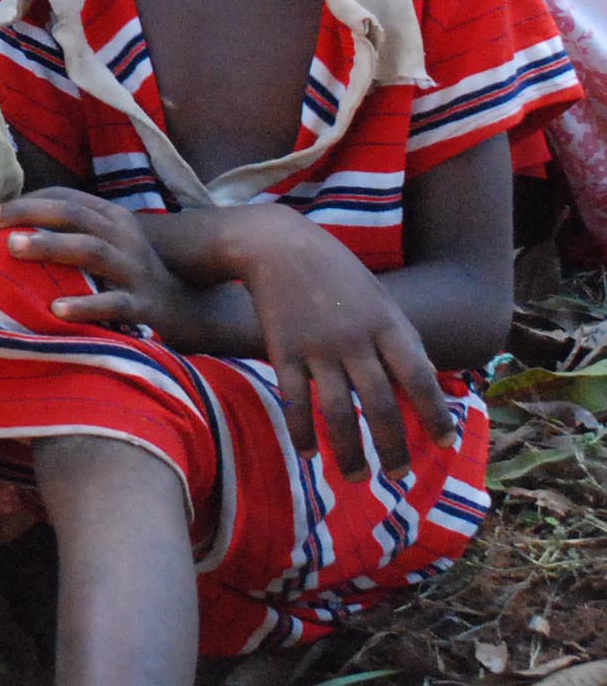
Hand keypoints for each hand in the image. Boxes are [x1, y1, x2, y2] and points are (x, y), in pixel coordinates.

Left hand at [0, 190, 214, 342]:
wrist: (187, 307)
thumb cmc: (128, 273)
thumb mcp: (106, 243)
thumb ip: (69, 231)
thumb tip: (10, 229)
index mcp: (111, 218)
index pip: (67, 198)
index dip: (29, 201)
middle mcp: (123, 237)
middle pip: (74, 214)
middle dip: (31, 213)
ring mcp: (133, 269)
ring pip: (91, 249)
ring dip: (50, 246)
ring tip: (14, 248)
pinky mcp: (143, 304)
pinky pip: (113, 303)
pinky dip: (85, 304)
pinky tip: (56, 309)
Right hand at [224, 204, 455, 480]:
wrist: (278, 245)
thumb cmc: (336, 274)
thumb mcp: (380, 299)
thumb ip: (402, 339)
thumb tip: (426, 382)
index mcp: (386, 324)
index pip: (418, 377)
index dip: (435, 413)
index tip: (445, 444)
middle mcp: (354, 339)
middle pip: (379, 403)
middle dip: (392, 445)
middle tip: (399, 476)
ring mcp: (317, 346)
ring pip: (336, 410)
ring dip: (348, 450)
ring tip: (356, 477)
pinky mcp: (283, 349)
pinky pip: (294, 399)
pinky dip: (302, 429)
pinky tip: (308, 452)